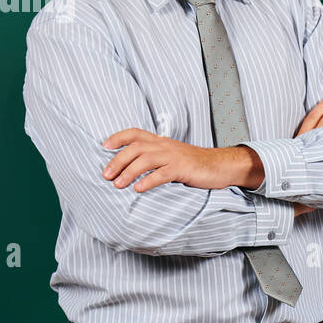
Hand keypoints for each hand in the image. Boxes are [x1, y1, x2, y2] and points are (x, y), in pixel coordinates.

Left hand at [101, 129, 243, 192]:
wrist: (220, 165)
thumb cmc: (194, 164)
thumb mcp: (172, 156)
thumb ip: (154, 158)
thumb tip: (131, 168)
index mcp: (160, 141)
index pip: (134, 133)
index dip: (117, 138)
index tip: (103, 147)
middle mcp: (165, 145)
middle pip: (136, 147)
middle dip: (118, 160)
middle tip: (106, 175)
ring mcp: (174, 156)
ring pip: (146, 159)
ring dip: (129, 172)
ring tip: (117, 185)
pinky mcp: (182, 168)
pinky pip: (162, 174)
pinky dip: (148, 181)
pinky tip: (139, 189)